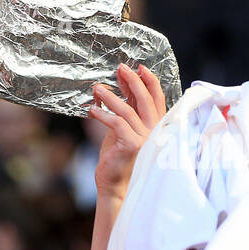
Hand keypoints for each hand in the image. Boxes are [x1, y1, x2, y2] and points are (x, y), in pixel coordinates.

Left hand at [89, 63, 166, 199]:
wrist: (114, 183)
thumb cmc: (118, 154)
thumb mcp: (124, 126)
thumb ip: (127, 106)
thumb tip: (123, 81)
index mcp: (155, 125)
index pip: (157, 98)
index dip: (149, 80)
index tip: (138, 66)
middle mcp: (154, 131)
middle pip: (146, 100)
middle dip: (133, 81)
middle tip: (120, 68)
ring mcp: (145, 138)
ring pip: (128, 110)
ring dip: (111, 96)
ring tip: (97, 88)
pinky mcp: (132, 145)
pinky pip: (116, 123)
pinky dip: (103, 114)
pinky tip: (92, 110)